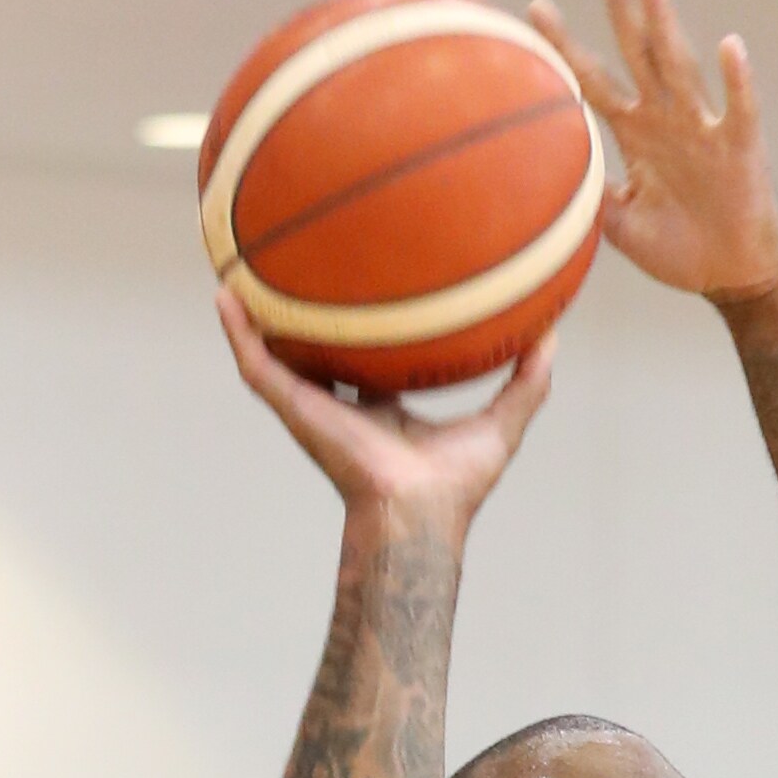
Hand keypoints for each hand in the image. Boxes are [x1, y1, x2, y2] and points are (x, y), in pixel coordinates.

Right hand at [215, 283, 553, 542]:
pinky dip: (237, 334)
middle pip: (314, 350)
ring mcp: (314, 407)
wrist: (418, 516)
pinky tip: (224, 296)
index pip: (364, 359)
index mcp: (380, 408)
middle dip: (300, 313)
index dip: (361, 324)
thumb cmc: (455, 488)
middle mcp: (341, 404)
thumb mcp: (502, 423)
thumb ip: (528, 382)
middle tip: (292, 260)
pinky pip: (258, 367)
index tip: (362, 282)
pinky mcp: (296, 411)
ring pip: (274, 353)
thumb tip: (553, 334)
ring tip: (236, 264)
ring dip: (251, 315)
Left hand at [528, 0, 777, 312]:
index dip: (566, 46)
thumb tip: (546, 183)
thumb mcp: (623, 228)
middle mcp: (668, 117)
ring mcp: (705, 127)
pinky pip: (740, 109)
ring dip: (665, 18)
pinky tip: (730, 46)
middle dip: (620, 3)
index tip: (534, 7)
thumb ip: (592, 200)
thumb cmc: (682, 252)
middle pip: (639, 48)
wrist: (735, 278)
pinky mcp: (741, 147)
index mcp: (638, 132)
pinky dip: (737, 79)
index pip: (595, 79)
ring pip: (680, 63)